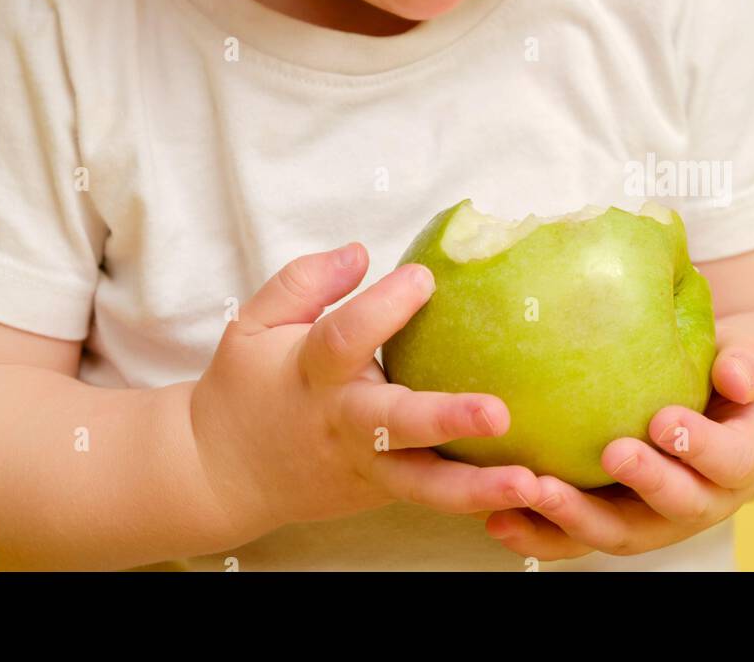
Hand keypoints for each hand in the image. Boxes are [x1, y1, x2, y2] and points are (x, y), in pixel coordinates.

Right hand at [189, 243, 548, 543]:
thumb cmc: (244, 387)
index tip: (424, 277)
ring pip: (423, 486)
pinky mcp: (381, 494)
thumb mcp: (253, 323)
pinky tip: (533, 497)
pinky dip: (479, 501)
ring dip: (479, 486)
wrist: (220, 476)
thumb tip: (361, 252)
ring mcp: (364, 469)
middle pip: (394, 427)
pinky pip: (433, 496)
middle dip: (447, 420)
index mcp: (310, 375)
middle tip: (499, 412)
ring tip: (533, 483)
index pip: (345, 338)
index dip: (383, 307)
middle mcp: (341, 425)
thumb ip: (304, 282)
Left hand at [482, 334, 753, 560]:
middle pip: (674, 507)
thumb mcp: (742, 360)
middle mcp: (696, 502)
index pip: (728, 462)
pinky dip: (539, 535)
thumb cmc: (717, 374)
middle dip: (646, 483)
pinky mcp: (607, 523)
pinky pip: (572, 539)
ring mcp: (650, 520)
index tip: (663, 420)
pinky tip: (499, 519)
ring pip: (617, 533)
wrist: (695, 409)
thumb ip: (746, 365)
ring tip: (539, 491)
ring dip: (577, 518)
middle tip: (613, 453)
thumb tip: (735, 376)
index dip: (699, 446)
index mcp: (736, 463)